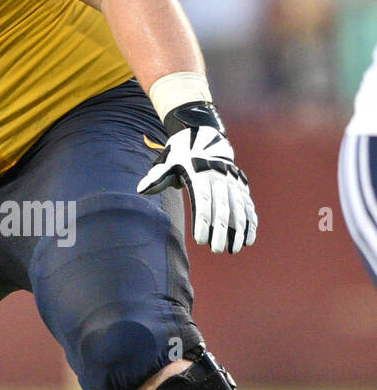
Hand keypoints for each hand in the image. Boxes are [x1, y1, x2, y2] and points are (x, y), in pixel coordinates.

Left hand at [137, 103, 257, 253]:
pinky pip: (248, 207)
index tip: (200, 240)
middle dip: (221, 231)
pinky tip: (247, 241)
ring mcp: (234, 183)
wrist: (205, 138)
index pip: (202, 202)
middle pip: (222, 208)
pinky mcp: (242, 187)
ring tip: (233, 250)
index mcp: (200, 174)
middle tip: (217, 250)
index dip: (202, 221)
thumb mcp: (169, 162)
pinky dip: (250, 224)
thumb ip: (157, 177)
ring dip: (238, 231)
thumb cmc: (181, 156)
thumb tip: (140, 189)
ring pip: (239, 209)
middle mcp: (220, 178)